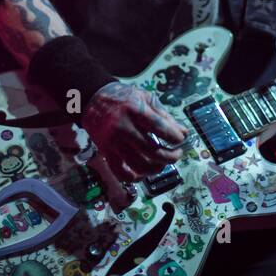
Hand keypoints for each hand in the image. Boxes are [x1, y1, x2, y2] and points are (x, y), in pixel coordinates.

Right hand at [80, 82, 187, 208]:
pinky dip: (135, 178)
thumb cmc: (123, 97)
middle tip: (177, 154)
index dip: (175, 137)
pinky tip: (144, 173)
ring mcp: (114, 143)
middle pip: (153, 151)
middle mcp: (124, 128)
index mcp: (135, 111)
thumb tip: (183, 132)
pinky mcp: (106, 152)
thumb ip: (164, 115)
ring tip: (162, 164)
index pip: (161, 128)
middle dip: (171, 156)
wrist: (92, 99)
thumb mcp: (144, 98)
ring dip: (156, 169)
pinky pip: (121, 173)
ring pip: (139, 166)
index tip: (181, 139)